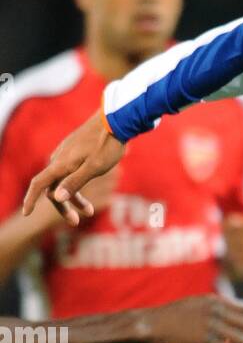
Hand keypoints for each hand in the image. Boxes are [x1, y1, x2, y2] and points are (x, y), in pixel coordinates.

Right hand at [23, 110, 125, 226]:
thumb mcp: (93, 168)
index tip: (27, 213)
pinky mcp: (74, 151)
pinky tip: (87, 191)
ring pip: (63, 180)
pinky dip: (76, 186)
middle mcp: (59, 158)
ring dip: (74, 197)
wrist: (115, 120)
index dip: (31, 199)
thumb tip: (56, 197)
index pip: (39, 184)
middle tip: (75, 222)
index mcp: (61, 164)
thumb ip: (74, 182)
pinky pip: (69, 172)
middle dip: (63, 206)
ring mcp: (66, 154)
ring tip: (89, 212)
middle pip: (53, 187)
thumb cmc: (106, 145)